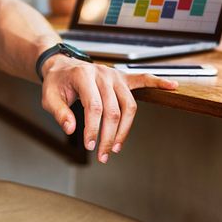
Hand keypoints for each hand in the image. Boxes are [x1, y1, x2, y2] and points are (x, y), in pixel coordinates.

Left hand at [39, 56, 177, 162]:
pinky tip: (172, 86)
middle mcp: (103, 74)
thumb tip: (72, 129)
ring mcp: (115, 75)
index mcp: (84, 76)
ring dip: (125, 129)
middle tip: (103, 155)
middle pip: (114, 110)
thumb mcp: (48, 97)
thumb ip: (59, 112)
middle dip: (109, 136)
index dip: (94, 129)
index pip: (94, 107)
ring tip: (117, 147)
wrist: (62, 65)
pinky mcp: (122, 77)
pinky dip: (158, 82)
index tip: (90, 146)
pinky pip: (143, 79)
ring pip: (129, 105)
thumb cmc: (56, 82)